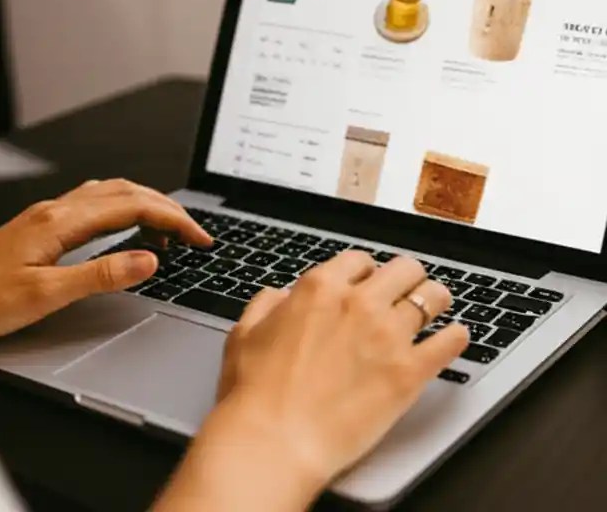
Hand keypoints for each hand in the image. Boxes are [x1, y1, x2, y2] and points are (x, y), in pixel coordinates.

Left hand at [0, 179, 210, 341]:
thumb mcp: (45, 295)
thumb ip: (98, 275)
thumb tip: (147, 259)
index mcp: (59, 222)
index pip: (131, 206)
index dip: (173, 218)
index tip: (200, 238)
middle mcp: (53, 210)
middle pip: (124, 191)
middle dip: (166, 207)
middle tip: (195, 234)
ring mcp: (45, 215)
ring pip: (108, 194)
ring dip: (144, 205)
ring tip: (168, 231)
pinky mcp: (39, 227)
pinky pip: (91, 205)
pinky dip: (120, 211)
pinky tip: (124, 230)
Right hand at [157, 251, 469, 510]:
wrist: (276, 439)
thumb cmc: (255, 393)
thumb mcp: (244, 334)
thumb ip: (265, 306)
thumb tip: (278, 297)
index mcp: (318, 289)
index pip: (359, 260)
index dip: (364, 271)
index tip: (366, 283)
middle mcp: (359, 304)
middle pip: (404, 269)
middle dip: (405, 278)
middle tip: (404, 292)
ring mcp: (389, 336)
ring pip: (434, 296)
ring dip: (434, 300)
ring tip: (433, 309)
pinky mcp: (411, 372)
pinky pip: (452, 341)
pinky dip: (455, 336)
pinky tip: (452, 338)